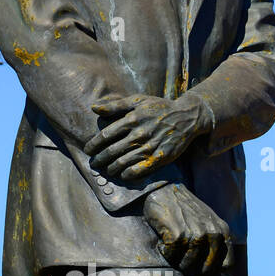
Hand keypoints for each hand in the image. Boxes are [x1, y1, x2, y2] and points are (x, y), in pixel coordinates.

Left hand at [84, 94, 211, 179]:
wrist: (186, 117)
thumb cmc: (159, 108)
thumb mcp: (138, 100)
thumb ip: (115, 105)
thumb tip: (93, 108)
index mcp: (131, 119)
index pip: (105, 135)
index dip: (94, 144)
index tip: (88, 150)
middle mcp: (139, 134)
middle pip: (112, 151)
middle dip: (99, 159)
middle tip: (94, 164)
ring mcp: (149, 147)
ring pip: (123, 162)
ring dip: (111, 168)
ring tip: (107, 170)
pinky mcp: (159, 157)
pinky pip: (139, 170)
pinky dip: (128, 174)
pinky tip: (123, 175)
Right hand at [143, 183, 234, 274]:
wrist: (164, 190)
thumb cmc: (185, 209)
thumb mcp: (208, 221)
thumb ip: (216, 241)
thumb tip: (219, 270)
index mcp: (223, 231)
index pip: (226, 265)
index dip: (212, 268)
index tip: (200, 263)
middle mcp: (213, 233)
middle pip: (206, 270)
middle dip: (193, 266)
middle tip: (183, 252)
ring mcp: (196, 235)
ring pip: (187, 265)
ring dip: (176, 258)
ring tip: (173, 243)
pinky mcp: (179, 236)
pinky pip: (172, 256)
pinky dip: (165, 251)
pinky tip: (164, 239)